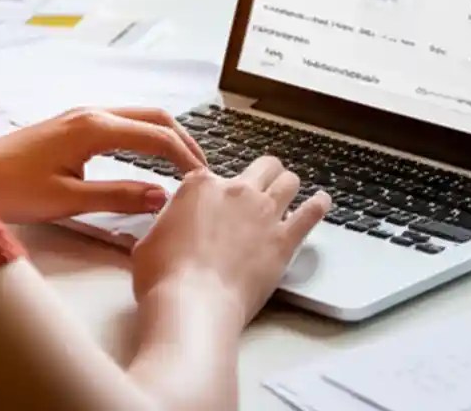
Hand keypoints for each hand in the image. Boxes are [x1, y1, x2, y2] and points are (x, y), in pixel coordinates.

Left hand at [0, 107, 206, 223]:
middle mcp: (92, 113)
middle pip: (155, 117)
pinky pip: (122, 123)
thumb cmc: (11, 190)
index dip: (185, 157)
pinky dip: (145, 137)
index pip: (157, 136)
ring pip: (139, 117)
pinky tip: (148, 158)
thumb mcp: (69, 199)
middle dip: (184, 140)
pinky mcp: (72, 125)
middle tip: (201, 169)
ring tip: (182, 164)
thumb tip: (162, 195)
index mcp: (95, 128)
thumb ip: (120, 196)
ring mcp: (82, 116)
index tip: (202, 180)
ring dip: (165, 136)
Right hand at [130, 157, 330, 325]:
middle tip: (264, 184)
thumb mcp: (148, 242)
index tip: (219, 200)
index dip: (217, 188)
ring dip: (289, 185)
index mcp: (200, 187)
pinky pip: (311, 213)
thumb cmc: (165, 278)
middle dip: (265, 173)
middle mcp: (236, 192)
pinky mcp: (284, 240)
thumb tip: (167, 227)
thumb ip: (164, 226)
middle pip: (263, 166)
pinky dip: (318, 205)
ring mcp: (263, 214)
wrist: (193, 304)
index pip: (213, 174)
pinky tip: (322, 202)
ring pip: (289, 181)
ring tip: (291, 192)